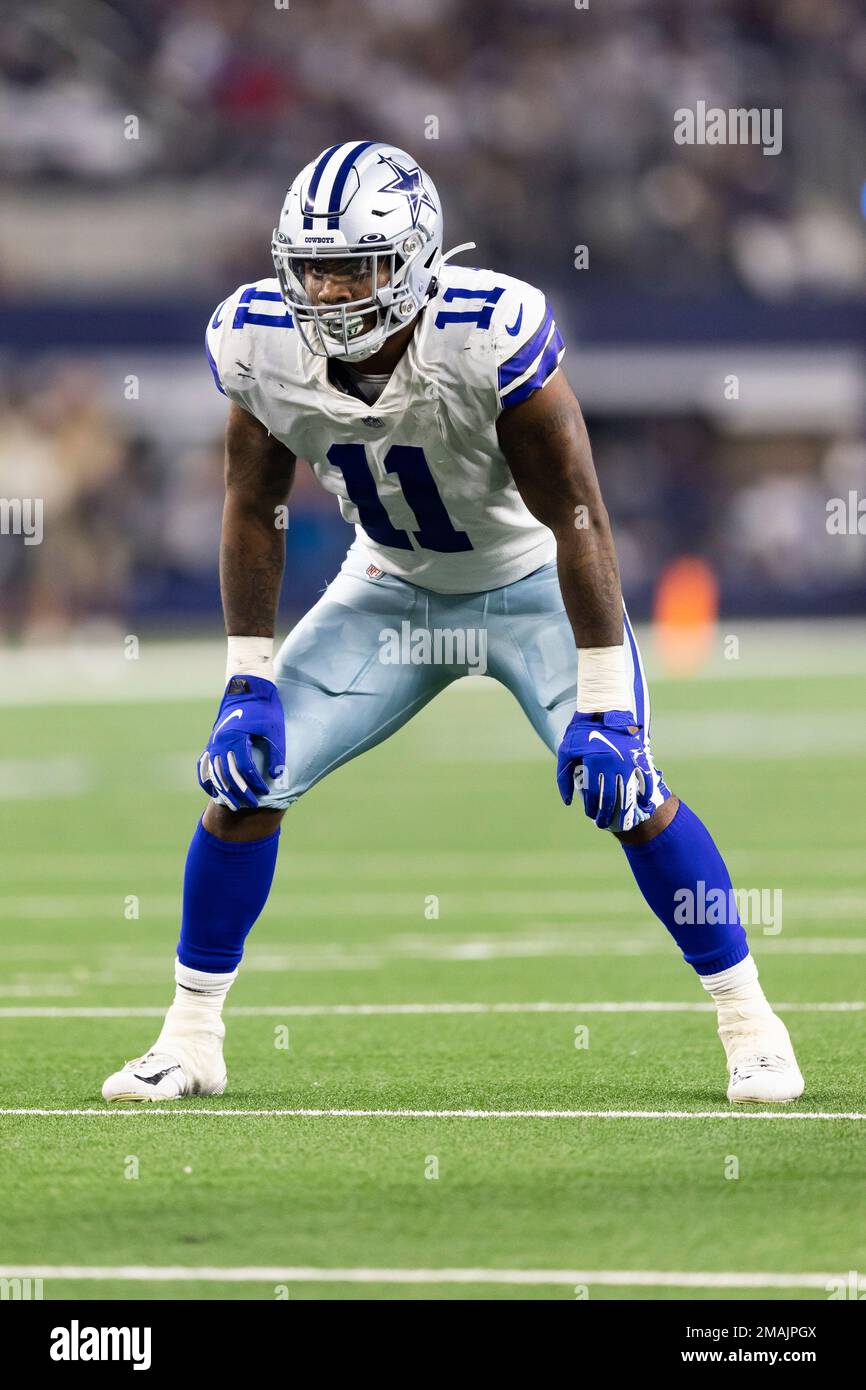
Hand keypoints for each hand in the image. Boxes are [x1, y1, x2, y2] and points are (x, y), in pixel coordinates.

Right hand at [198, 674, 285, 809]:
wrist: (247, 687)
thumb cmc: (264, 707)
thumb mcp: (274, 729)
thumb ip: (276, 753)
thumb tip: (276, 776)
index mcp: (235, 738)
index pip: (245, 769)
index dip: (255, 782)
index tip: (265, 792)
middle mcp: (220, 742)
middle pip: (228, 775)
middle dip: (239, 792)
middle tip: (251, 805)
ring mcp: (213, 743)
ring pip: (215, 773)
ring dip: (224, 790)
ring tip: (234, 805)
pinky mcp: (212, 742)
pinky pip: (205, 766)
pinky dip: (208, 780)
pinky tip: (214, 793)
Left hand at [556, 708, 653, 830]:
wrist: (604, 707)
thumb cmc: (581, 730)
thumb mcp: (566, 751)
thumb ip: (564, 777)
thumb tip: (568, 802)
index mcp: (595, 762)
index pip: (594, 793)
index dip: (592, 808)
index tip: (591, 816)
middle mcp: (613, 763)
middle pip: (611, 797)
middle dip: (607, 814)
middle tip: (604, 824)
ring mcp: (628, 759)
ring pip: (629, 791)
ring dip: (626, 809)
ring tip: (624, 822)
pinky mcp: (639, 755)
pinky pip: (645, 777)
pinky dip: (645, 792)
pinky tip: (643, 805)